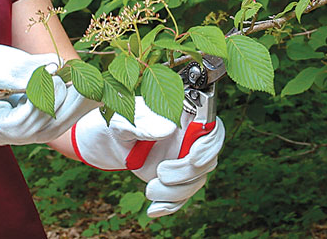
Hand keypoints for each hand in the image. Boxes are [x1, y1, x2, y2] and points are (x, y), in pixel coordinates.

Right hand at [0, 35, 96, 145]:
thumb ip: (19, 68)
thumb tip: (54, 65)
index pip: (24, 121)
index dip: (45, 100)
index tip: (60, 77)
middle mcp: (5, 136)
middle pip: (45, 129)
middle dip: (70, 105)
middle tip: (90, 83)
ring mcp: (16, 135)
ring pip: (53, 129)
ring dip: (76, 107)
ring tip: (96, 86)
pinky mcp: (27, 126)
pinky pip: (53, 123)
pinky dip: (71, 108)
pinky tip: (87, 93)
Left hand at [70, 96, 225, 216]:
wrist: (114, 141)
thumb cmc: (123, 121)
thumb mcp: (127, 120)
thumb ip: (144, 124)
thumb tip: (168, 129)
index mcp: (186, 117)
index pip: (212, 129)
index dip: (210, 145)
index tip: (193, 158)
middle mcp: (191, 140)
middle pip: (208, 160)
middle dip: (185, 173)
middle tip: (160, 173)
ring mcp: (185, 160)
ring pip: (196, 182)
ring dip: (174, 192)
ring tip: (150, 188)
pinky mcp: (176, 180)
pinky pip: (182, 197)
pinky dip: (170, 206)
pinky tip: (153, 209)